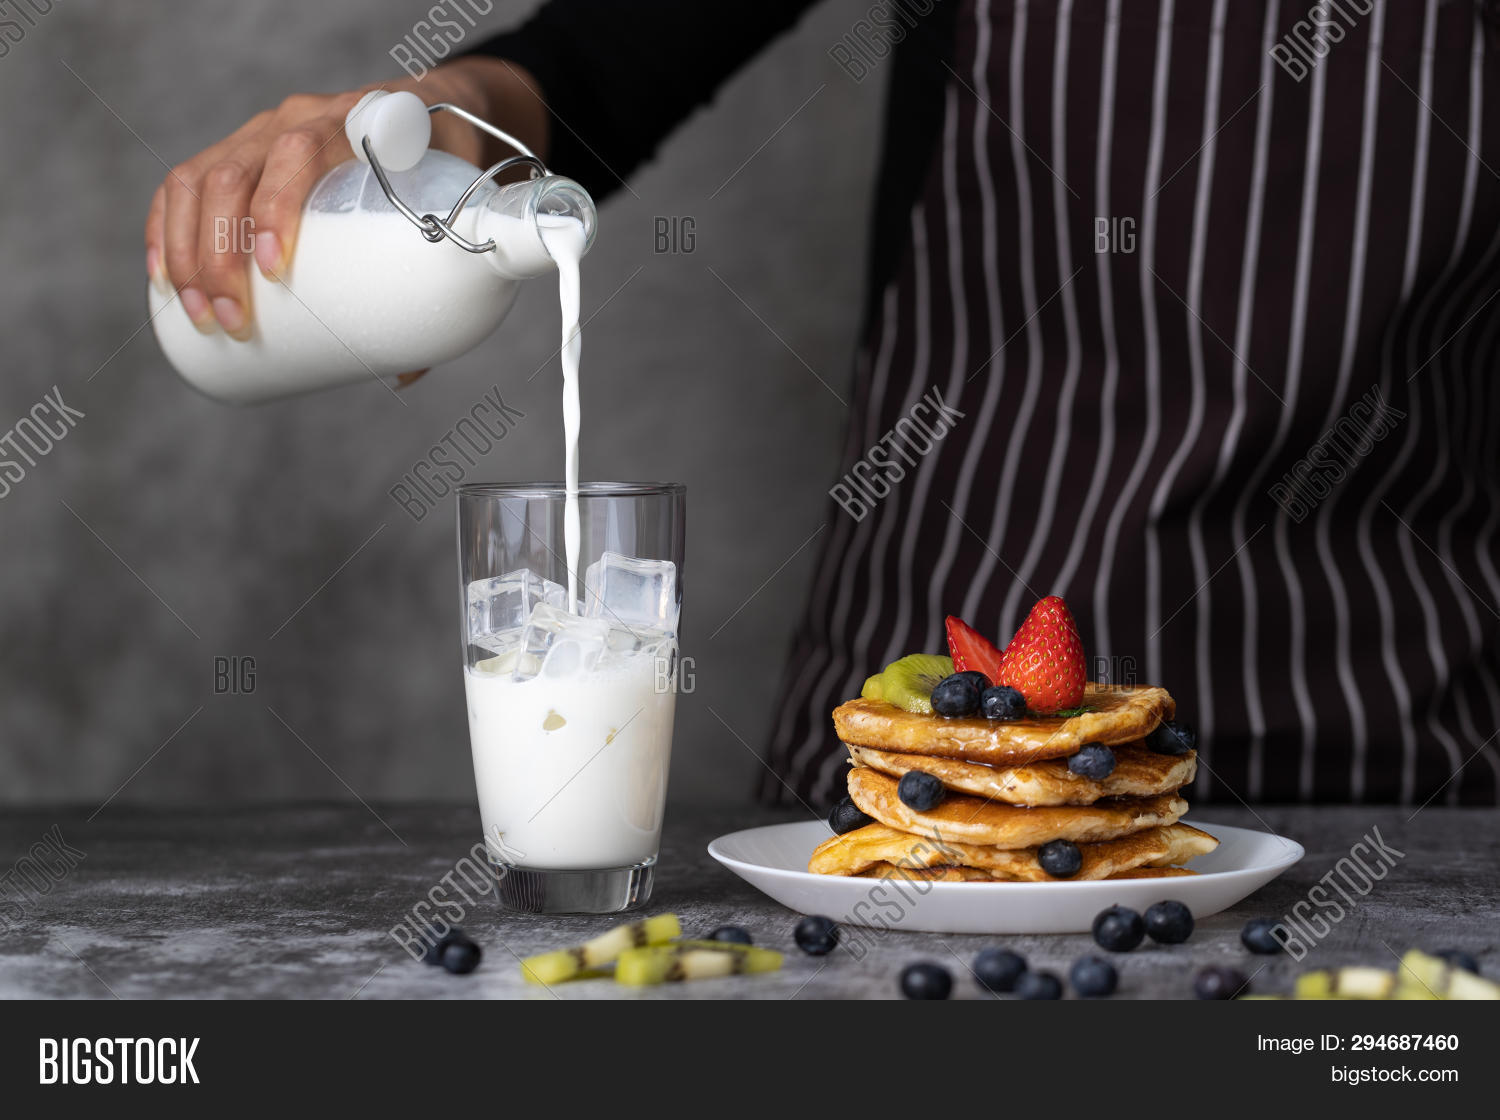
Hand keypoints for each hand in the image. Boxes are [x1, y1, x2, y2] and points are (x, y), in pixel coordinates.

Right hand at [145, 57, 545, 341]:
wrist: (436, 111)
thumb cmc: (449, 168)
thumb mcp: (459, 207)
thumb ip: (436, 280)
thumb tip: (404, 372)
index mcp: (355, 122)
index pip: (300, 154)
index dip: (276, 208)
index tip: (274, 270)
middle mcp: (299, 118)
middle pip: (236, 175)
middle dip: (221, 255)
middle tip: (233, 323)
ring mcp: (262, 130)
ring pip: (199, 180)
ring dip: (188, 252)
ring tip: (199, 315)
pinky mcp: (238, 149)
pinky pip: (183, 182)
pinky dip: (166, 228)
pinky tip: (163, 275)